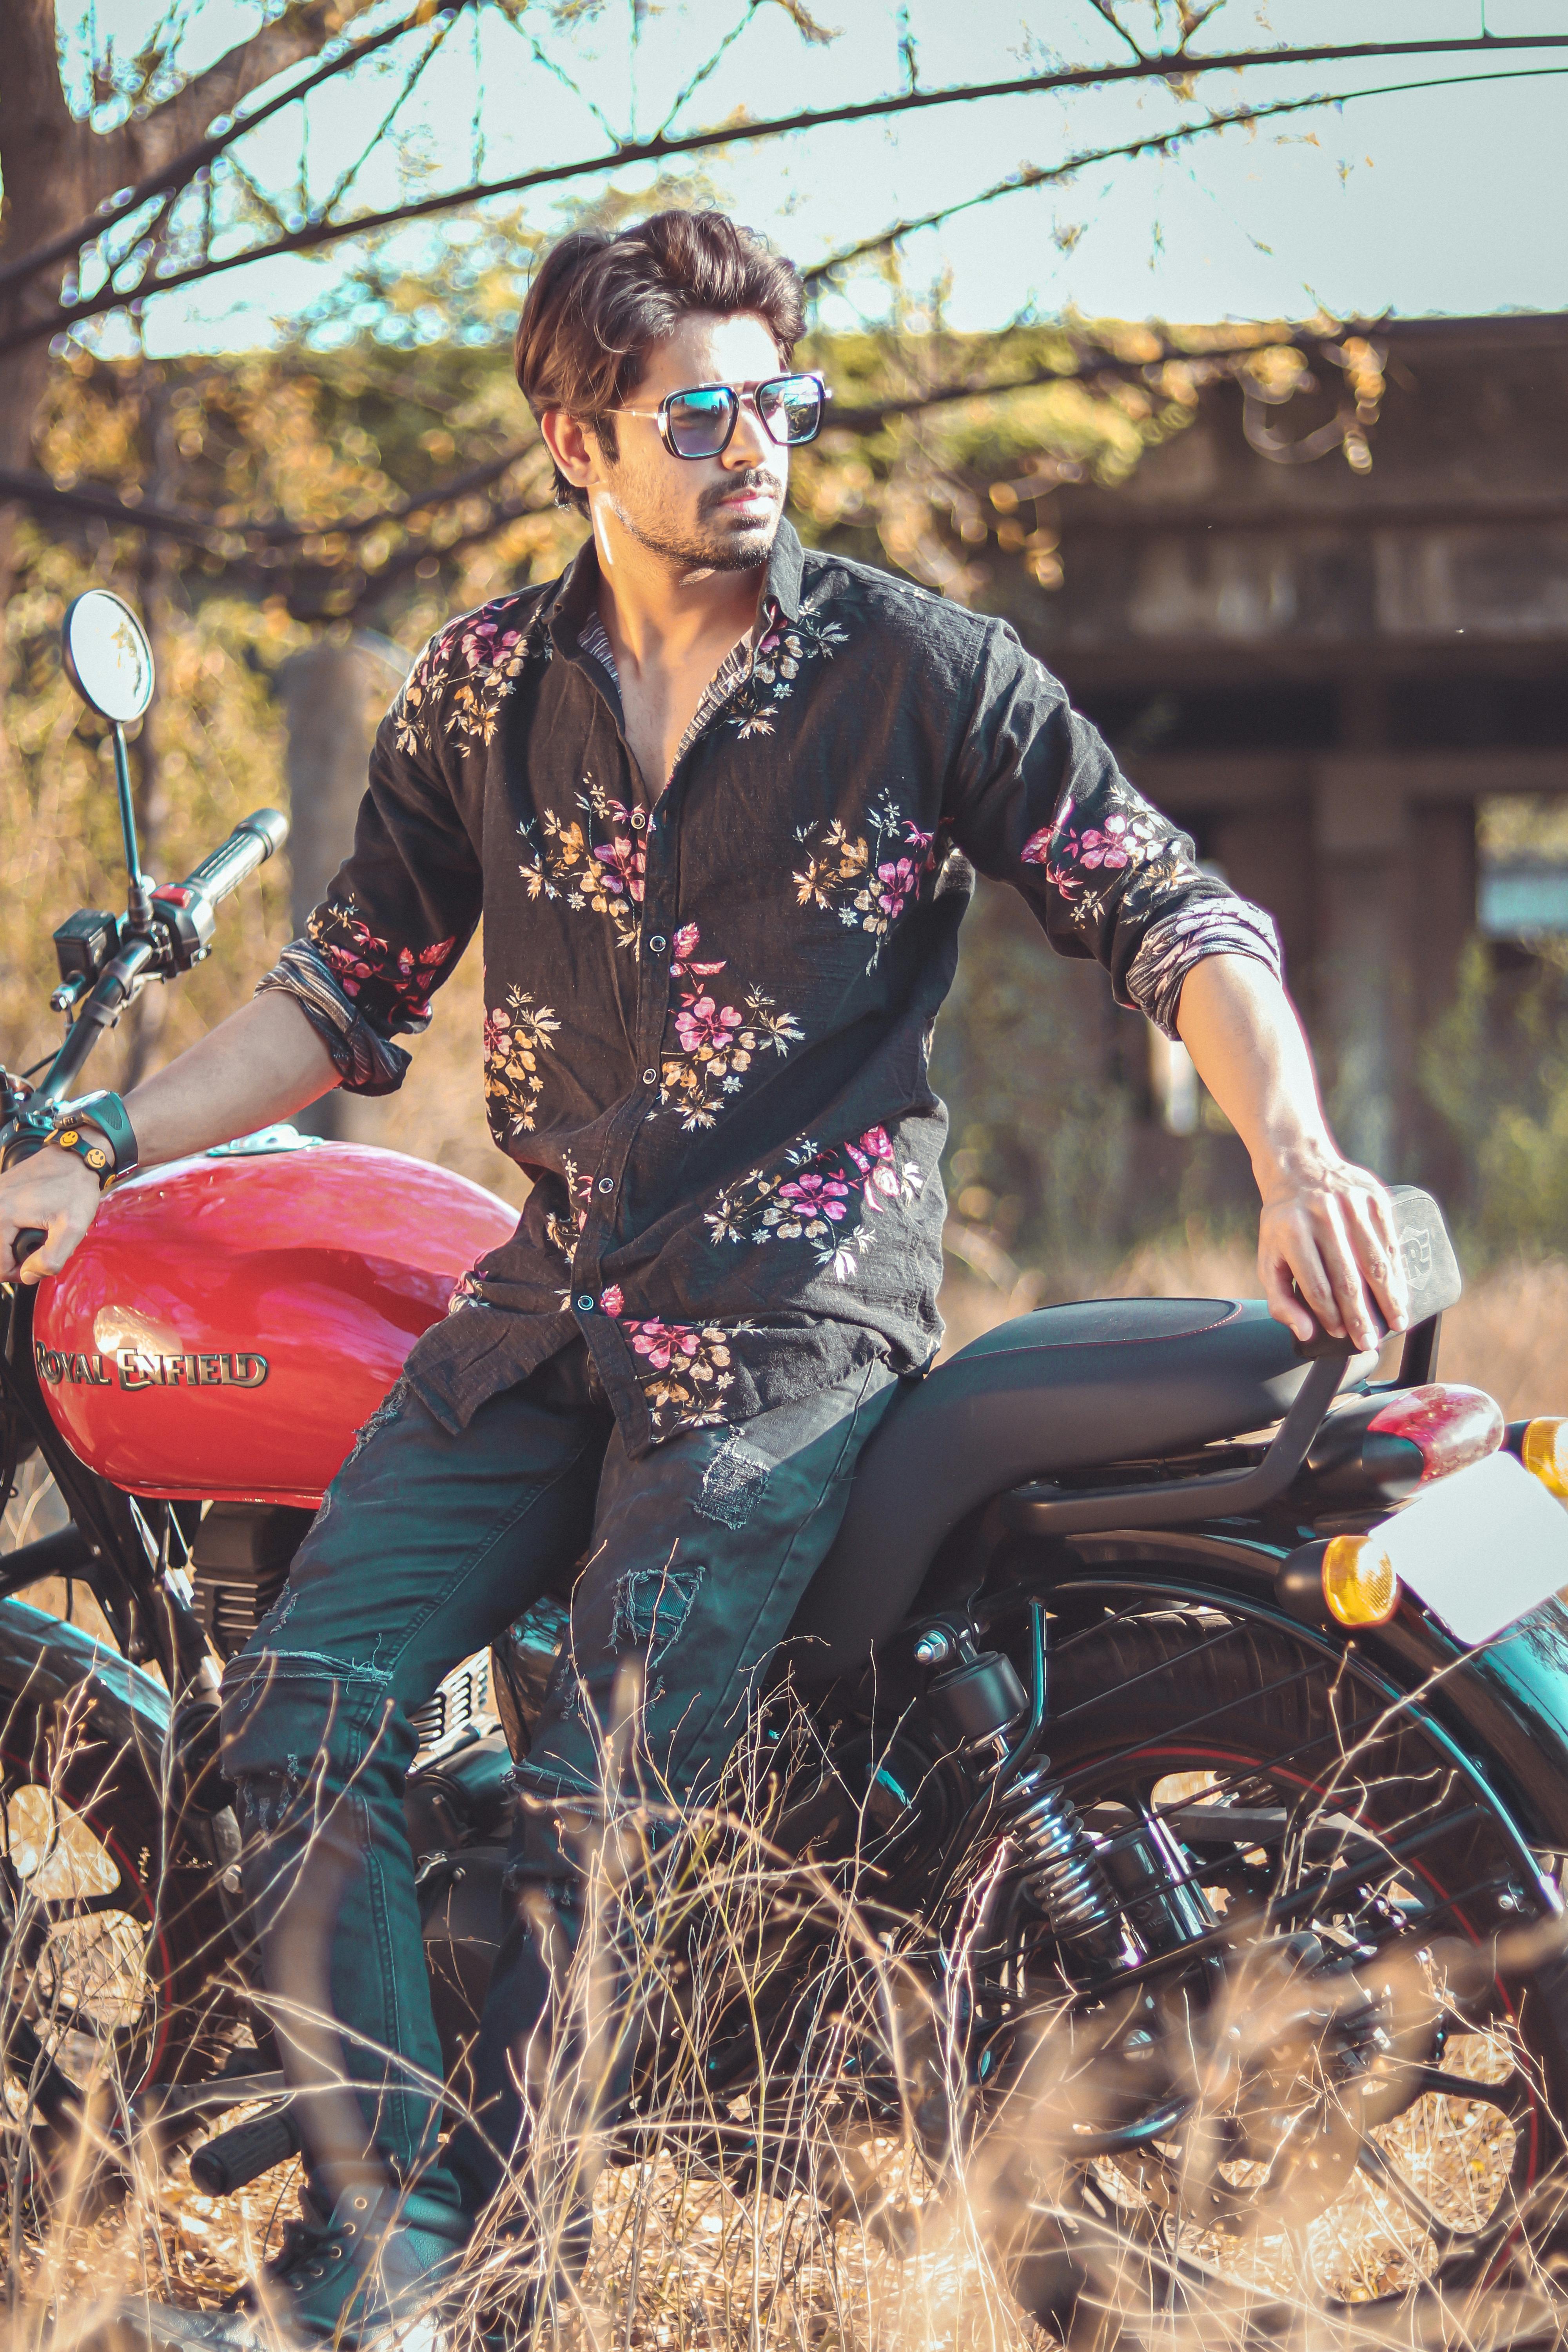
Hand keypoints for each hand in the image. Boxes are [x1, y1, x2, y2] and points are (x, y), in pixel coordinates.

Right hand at [0, 1143, 104, 1283]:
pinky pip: (3, 1220)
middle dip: (18, 1255)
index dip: (19, 1272)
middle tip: (42, 1247)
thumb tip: (28, 1275)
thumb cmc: (76, 1187)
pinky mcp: (2, 1190)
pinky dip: (16, 1227)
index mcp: (2, 1215)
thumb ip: (50, 1259)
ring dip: (16, 1241)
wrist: (78, 1157)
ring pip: (0, 1236)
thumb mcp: (72, 1229)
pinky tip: (35, 1219)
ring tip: (40, 1232)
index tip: (39, 1265)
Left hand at [1257, 1153, 1408, 1353]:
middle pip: (1348, 1277)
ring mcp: (1351, 1204)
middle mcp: (1322, 1215)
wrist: (1300, 1167)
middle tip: (1370, 1341)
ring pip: (1375, 1261)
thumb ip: (1280, 1299)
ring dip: (1388, 1297)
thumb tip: (1306, 1332)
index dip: (1330, 1315)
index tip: (1341, 1334)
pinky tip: (1399, 1291)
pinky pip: (1390, 1241)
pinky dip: (1397, 1270)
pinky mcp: (1375, 1197)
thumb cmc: (1284, 1223)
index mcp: (1292, 1231)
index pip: (1315, 1285)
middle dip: (1361, 1316)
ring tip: (1397, 1322)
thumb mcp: (1269, 1258)